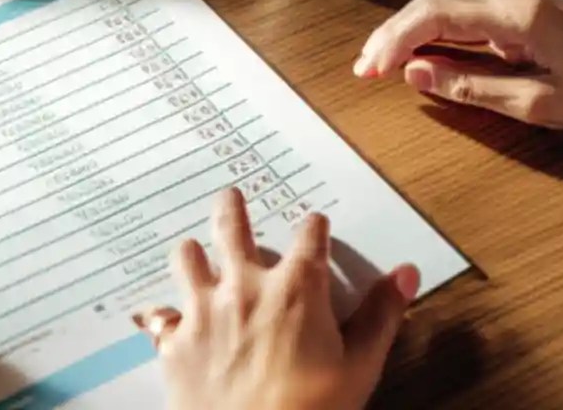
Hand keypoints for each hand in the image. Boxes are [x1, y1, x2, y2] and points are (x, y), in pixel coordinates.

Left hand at [138, 189, 418, 409]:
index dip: (314, 228)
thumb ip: (381, 315)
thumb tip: (406, 273)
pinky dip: (159, 316)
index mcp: (295, 289)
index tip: (315, 226)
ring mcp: (203, 311)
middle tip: (231, 197)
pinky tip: (156, 317)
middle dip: (231, 208)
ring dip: (192, 254)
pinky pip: (157, 317)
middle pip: (231, 227)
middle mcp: (244, 287)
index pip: (309, 237)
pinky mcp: (174, 341)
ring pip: (187, 258)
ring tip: (195, 251)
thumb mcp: (360, 365)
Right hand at [353, 0, 562, 127]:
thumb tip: (417, 75)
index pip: (433, 16)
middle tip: (362, 70)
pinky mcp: (509, 0)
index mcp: (514, 13)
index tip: (372, 70)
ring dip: (402, 34)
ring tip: (375, 64)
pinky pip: (454, 10)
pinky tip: (410, 52)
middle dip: (388, 37)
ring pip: (436, 5)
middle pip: (427, 5)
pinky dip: (425, 31)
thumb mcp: (538, 104)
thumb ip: (471, 88)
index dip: (394, 42)